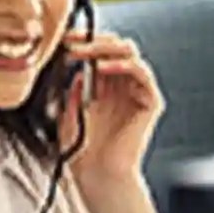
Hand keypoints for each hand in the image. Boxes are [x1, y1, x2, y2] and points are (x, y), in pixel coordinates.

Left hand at [58, 30, 164, 185]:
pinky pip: (141, 73)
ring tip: (84, 52)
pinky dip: (123, 64)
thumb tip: (74, 60)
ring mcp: (138, 91)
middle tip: (72, 42)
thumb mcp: (68, 107)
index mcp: (103, 83)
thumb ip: (73, 84)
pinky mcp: (150, 102)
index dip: (83, 39)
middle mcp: (122, 84)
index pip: (98, 49)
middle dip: (92, 39)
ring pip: (129, 53)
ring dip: (105, 48)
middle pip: (115, 45)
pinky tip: (103, 66)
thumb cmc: (81, 147)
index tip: (63, 37)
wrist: (97, 175)